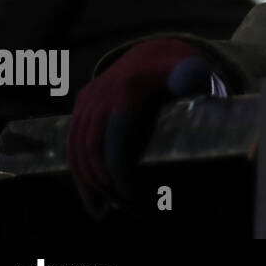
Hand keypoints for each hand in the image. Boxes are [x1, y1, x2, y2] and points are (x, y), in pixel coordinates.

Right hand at [67, 39, 210, 217]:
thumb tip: (190, 79)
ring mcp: (87, 101)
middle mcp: (100, 96)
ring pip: (76, 149)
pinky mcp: (81, 108)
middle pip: (92, 149)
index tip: (137, 197)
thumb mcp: (190, 69)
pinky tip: (92, 197)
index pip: (115, 141)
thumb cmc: (178, 68)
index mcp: (127, 92)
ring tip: (102, 213)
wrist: (154, 52)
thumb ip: (192, 75)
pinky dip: (79, 171)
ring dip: (87, 184)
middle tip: (127, 208)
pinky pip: (74, 143)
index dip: (121, 173)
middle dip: (105, 184)